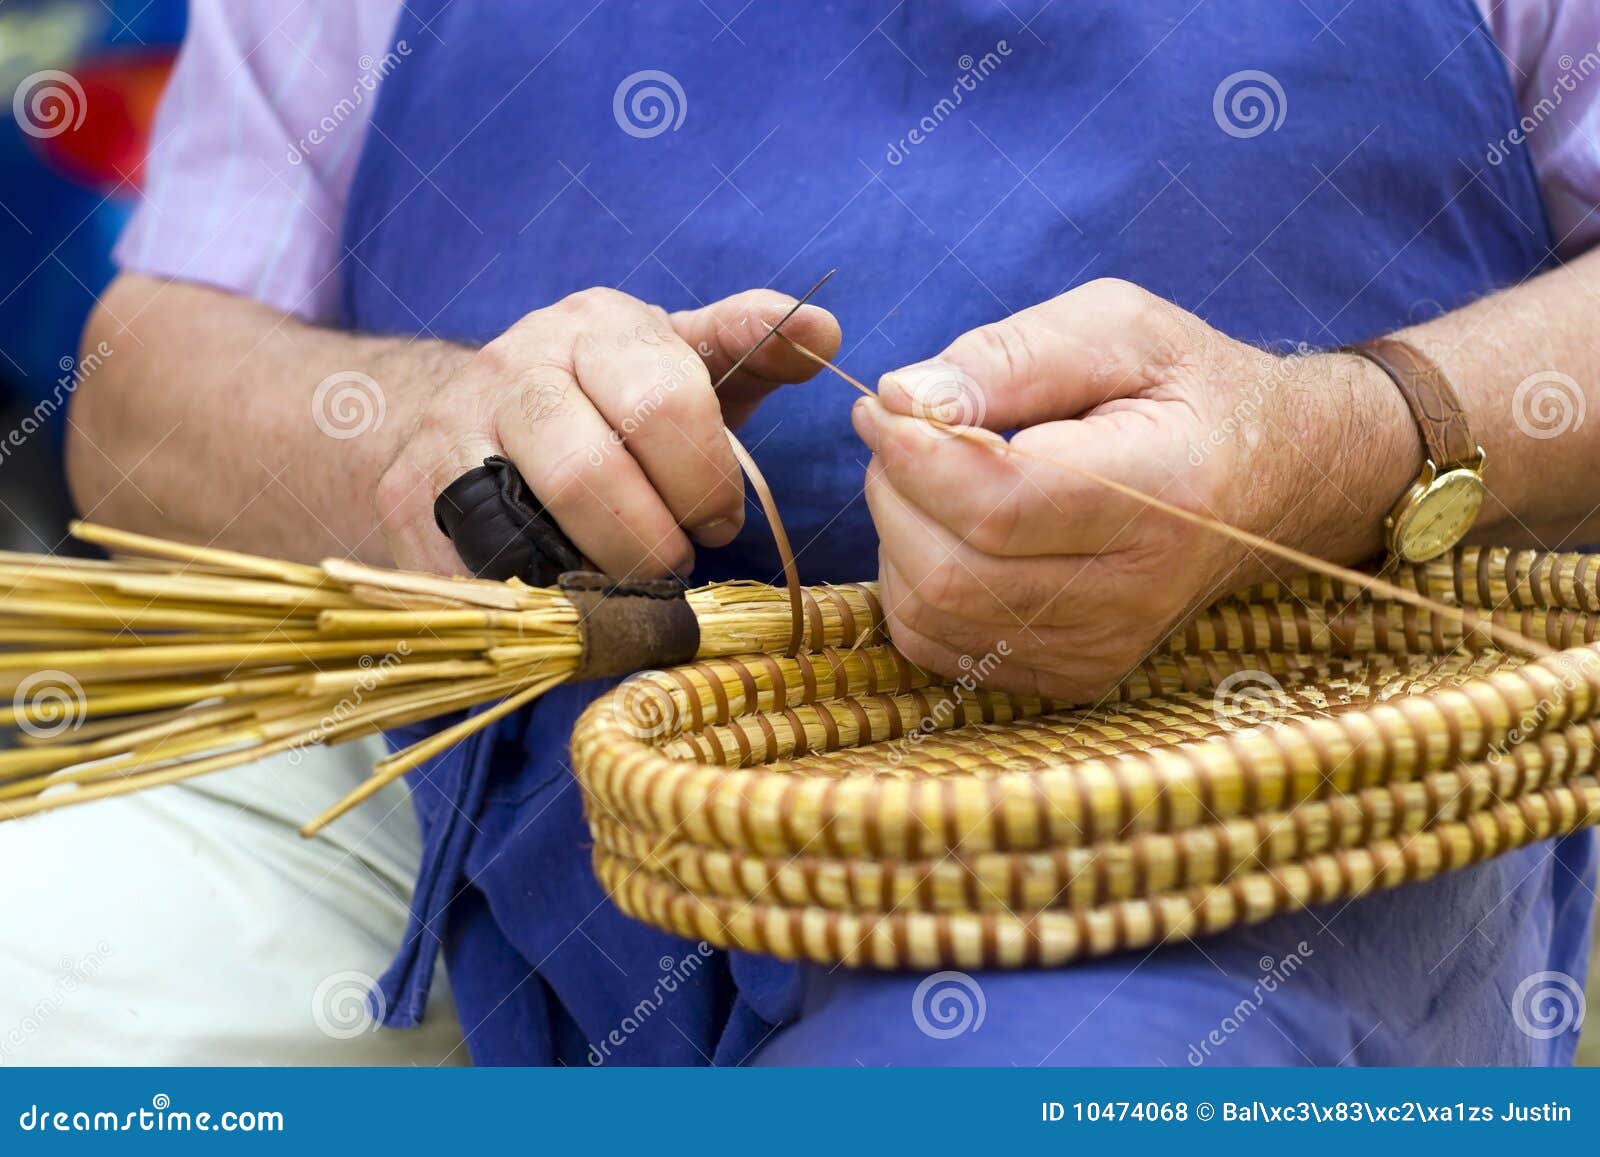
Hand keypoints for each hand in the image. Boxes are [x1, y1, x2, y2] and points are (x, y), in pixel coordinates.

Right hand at [376, 287, 839, 577]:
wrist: (457, 412)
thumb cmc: (605, 399)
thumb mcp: (680, 361)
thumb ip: (753, 346)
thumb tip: (823, 330)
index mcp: (600, 327)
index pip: (664, 400)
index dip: (704, 480)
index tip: (720, 519)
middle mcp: (519, 364)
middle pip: (591, 471)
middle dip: (653, 539)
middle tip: (677, 559)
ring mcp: (455, 430)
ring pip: (532, 525)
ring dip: (596, 574)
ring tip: (625, 580)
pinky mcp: (410, 497)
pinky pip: (483, 569)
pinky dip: (537, 598)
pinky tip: (564, 592)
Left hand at [854, 278, 1417, 701]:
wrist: (1269, 482)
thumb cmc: (1186, 390)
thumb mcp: (1116, 327)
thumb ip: (1007, 355)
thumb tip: (902, 398)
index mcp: (1164, 492)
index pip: (997, 503)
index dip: (913, 455)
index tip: (882, 404)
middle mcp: (1136, 591)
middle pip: (951, 570)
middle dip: (895, 491)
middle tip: (902, 433)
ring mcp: (1103, 647)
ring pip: (934, 613)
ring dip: (898, 535)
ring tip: (929, 476)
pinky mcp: (1072, 675)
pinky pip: (941, 645)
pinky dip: (914, 585)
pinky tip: (947, 531)